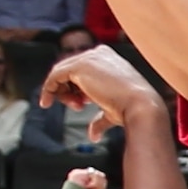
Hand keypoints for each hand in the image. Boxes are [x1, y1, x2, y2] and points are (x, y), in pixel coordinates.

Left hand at [38, 43, 172, 133]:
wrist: (141, 107)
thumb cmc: (133, 109)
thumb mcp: (112, 110)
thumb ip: (100, 118)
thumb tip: (93, 135)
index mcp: (110, 59)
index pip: (83, 69)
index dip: (77, 88)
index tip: (79, 103)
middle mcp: (100, 54)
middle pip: (70, 70)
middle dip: (69, 90)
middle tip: (77, 107)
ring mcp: (89, 58)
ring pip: (61, 73)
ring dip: (61, 92)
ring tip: (75, 107)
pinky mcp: (79, 66)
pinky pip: (55, 76)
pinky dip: (48, 89)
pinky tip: (47, 102)